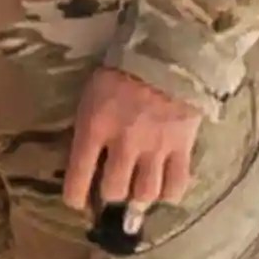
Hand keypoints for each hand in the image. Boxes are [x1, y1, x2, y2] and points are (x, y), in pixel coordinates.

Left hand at [63, 68, 201, 213]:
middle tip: (111, 192)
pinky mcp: (183, 147)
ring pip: (145, 193)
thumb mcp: (90, 96)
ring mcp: (156, 147)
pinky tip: (163, 191)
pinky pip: (177, 184)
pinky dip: (169, 193)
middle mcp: (124, 143)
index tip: (76, 203)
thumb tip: (85, 158)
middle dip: (109, 195)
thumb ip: (88, 128)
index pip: (79, 173)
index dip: (75, 195)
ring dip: (138, 198)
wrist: (166, 55)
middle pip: (114, 190)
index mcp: (94, 127)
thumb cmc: (119, 73)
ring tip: (136, 194)